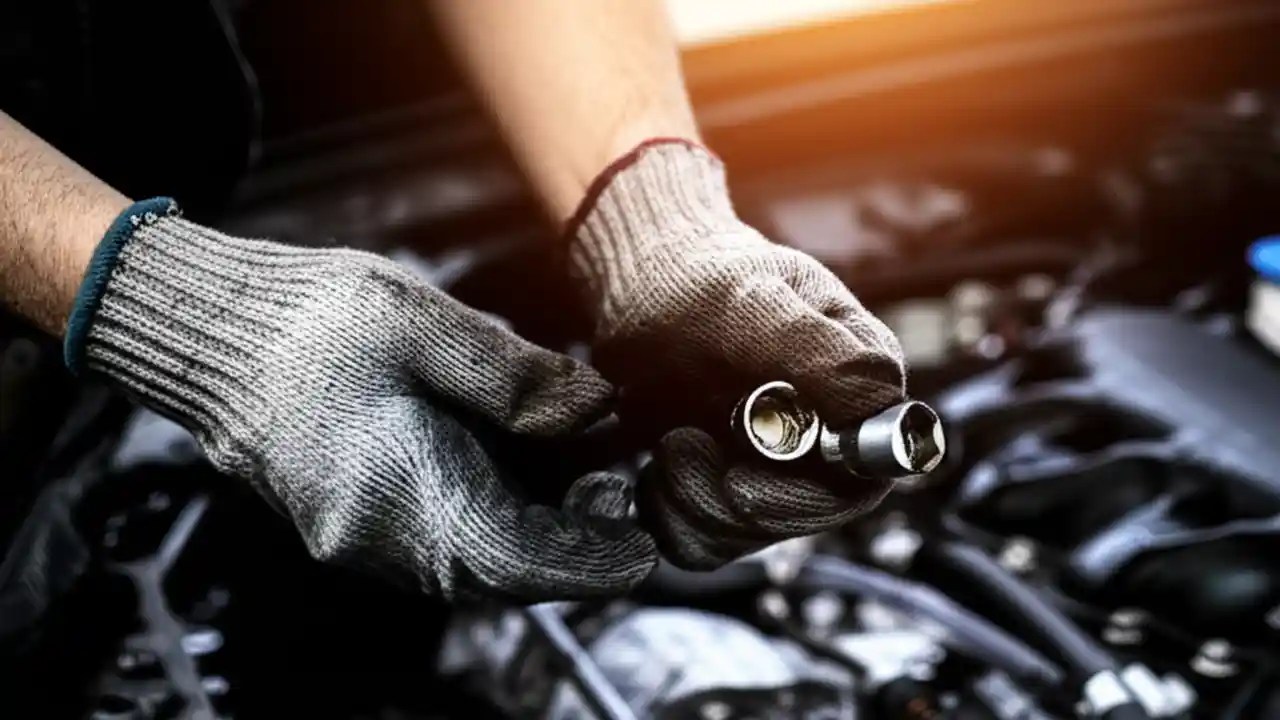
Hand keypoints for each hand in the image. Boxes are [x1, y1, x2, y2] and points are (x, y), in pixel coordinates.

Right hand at [66, 198, 656, 600]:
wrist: (211, 332)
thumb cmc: (306, 322)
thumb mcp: (425, 326)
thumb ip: (520, 378)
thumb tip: (597, 407)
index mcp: (405, 503)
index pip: (526, 563)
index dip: (597, 559)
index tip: (646, 545)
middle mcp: (383, 544)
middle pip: (508, 569)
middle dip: (574, 536)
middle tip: (616, 478)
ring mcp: (364, 540)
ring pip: (478, 558)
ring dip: (538, 524)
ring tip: (580, 463)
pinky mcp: (357, 522)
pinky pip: (443, 538)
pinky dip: (496, 511)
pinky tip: (520, 458)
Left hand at [567, 142, 905, 568]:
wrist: (641, 287)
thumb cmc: (699, 280)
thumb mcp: (750, 301)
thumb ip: (817, 350)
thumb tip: (881, 403)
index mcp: (862, 383)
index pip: (868, 473)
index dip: (809, 497)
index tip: (739, 480)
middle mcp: (833, 433)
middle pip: (809, 517)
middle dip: (734, 504)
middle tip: (680, 448)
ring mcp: (782, 467)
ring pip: (753, 538)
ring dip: (694, 506)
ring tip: (667, 443)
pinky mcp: (731, 489)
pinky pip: (709, 543)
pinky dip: (670, 518)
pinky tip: (652, 470)